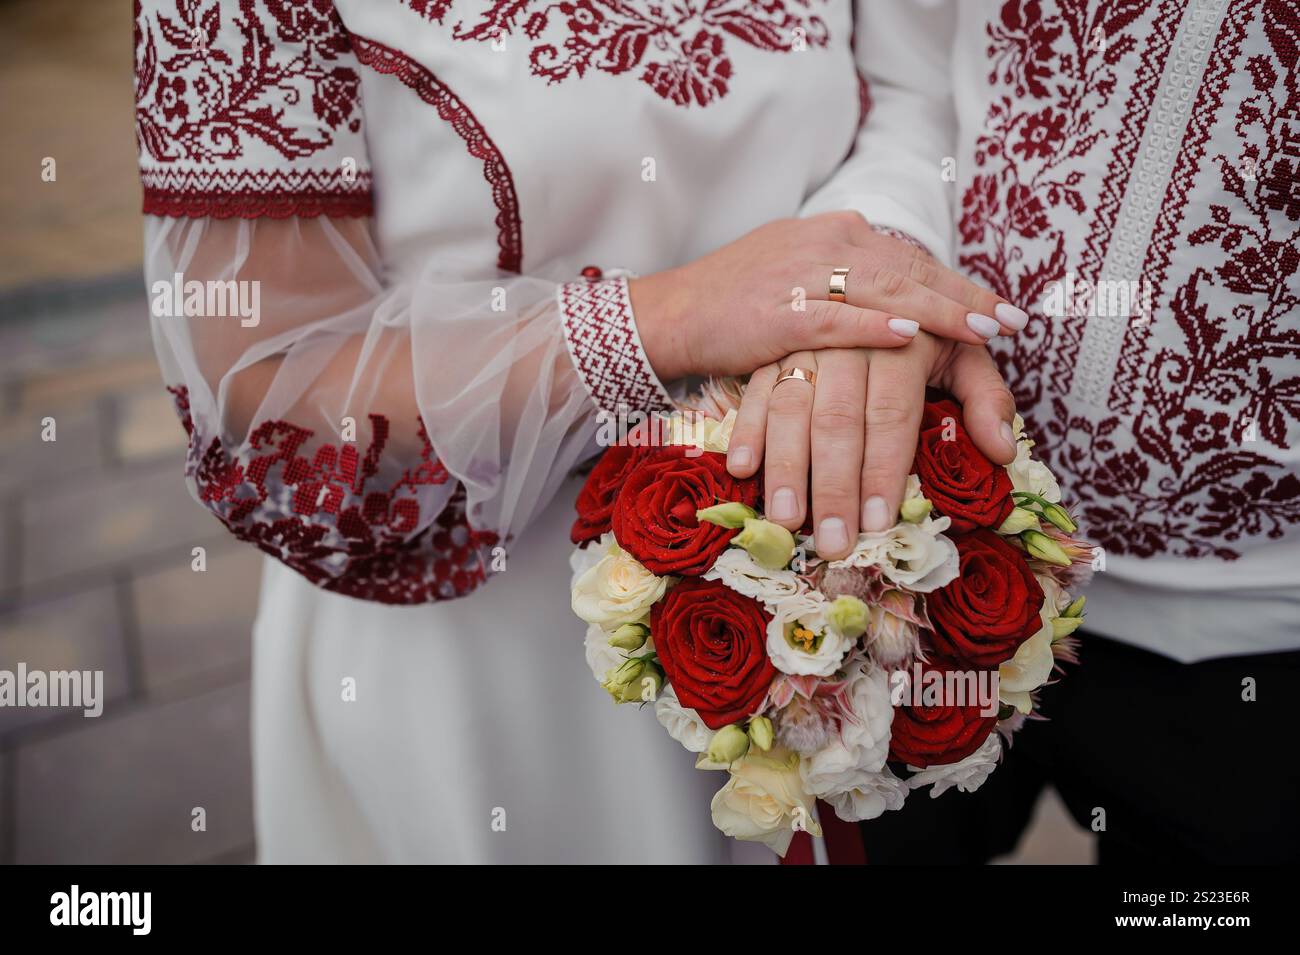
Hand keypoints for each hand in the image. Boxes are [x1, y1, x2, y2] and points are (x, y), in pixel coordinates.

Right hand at [630, 211, 1027, 381]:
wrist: (673, 311)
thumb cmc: (736, 301)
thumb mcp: (798, 275)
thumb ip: (846, 280)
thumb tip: (895, 305)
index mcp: (835, 233)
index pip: (911, 258)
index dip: (960, 284)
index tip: (1001, 308)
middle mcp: (825, 244)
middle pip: (910, 270)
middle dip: (965, 298)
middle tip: (1011, 322)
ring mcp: (802, 276)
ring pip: (884, 291)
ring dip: (937, 312)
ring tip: (981, 331)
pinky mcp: (778, 312)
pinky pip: (836, 320)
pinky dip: (874, 329)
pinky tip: (910, 338)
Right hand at [726, 334, 1017, 558]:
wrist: (864, 264)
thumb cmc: (921, 328)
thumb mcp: (961, 350)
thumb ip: (987, 396)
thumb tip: (1004, 452)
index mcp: (905, 338)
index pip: (891, 414)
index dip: (884, 471)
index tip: (879, 522)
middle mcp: (852, 336)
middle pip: (839, 419)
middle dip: (835, 485)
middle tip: (832, 542)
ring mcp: (806, 340)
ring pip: (793, 407)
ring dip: (788, 467)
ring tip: (787, 520)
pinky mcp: (772, 345)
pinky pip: (756, 390)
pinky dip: (748, 430)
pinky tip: (743, 471)